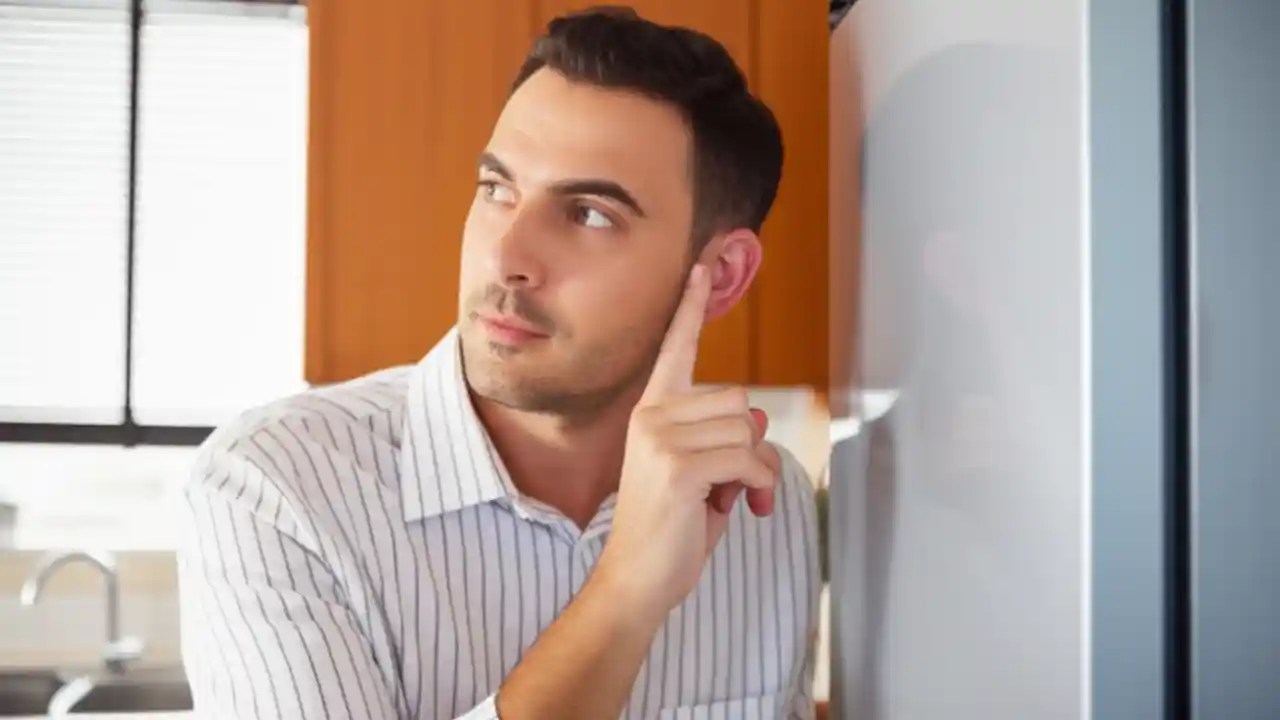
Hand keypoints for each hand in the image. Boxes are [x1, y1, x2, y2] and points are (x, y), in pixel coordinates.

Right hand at [597, 264, 780, 619]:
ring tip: (733, 499)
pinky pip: (749, 460)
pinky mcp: (679, 466)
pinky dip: (758, 487)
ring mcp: (662, 438)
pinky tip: (740, 508)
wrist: (635, 580)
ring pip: (749, 430)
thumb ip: (724, 439)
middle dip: (752, 445)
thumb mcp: (700, 475)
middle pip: (740, 400)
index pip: (676, 349)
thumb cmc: (668, 529)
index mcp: (651, 412)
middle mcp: (652, 416)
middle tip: (740, 485)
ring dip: (756, 470)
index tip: (703, 266)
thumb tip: (760, 415)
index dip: (690, 308)